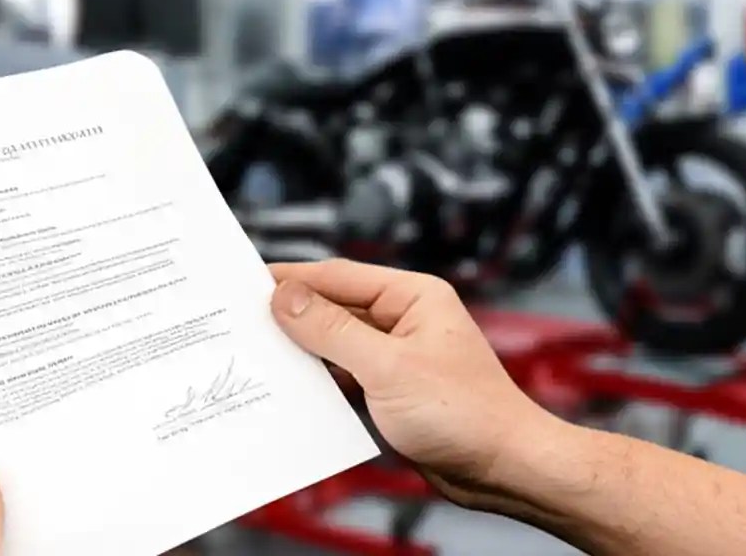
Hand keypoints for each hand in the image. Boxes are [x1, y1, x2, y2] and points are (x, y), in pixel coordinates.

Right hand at [269, 259, 553, 499]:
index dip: (291, 279)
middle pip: (335, 307)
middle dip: (292, 316)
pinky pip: (347, 374)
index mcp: (414, 296)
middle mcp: (406, 319)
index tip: (247, 282)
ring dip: (304, 350)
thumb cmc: (465, 413)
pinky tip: (291, 387)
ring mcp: (400, 355)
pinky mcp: (394, 389)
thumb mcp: (388, 367)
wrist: (504, 468)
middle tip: (241, 321)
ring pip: (337, 344)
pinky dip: (320, 380)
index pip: (338, 276)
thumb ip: (333, 331)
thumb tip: (285, 297)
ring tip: (257, 354)